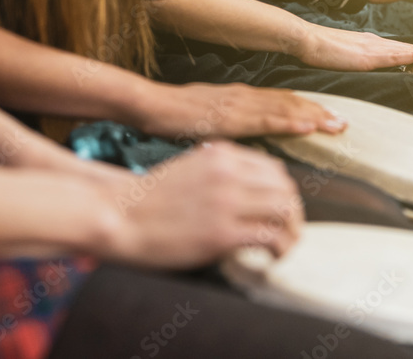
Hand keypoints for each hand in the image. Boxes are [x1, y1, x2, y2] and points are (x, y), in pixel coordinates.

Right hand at [107, 142, 303, 267]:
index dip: (282, 192)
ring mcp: (227, 202)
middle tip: (287, 232)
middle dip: (293, 212)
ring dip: (292, 232)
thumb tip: (246, 192)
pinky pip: (270, 237)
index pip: (273, 168)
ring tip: (283, 248)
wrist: (119, 215)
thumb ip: (218, 173)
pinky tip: (271, 258)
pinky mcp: (222, 233)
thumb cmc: (148, 198)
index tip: (279, 211)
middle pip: (285, 188)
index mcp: (221, 155)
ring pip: (285, 210)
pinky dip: (279, 249)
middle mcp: (229, 173)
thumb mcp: (188, 169)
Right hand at [135, 83, 347, 139]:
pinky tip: (306, 127)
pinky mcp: (229, 118)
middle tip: (343, 123)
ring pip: (283, 110)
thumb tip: (238, 139)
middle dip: (317, 113)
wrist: (149, 106)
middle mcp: (242, 96)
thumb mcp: (205, 119)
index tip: (326, 118)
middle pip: (288, 104)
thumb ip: (225, 126)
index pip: (279, 102)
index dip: (305, 110)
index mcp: (238, 97)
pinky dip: (288, 123)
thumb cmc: (170, 115)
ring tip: (335, 126)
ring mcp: (237, 106)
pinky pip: (264, 121)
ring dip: (312, 117)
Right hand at [289, 23, 412, 70]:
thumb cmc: (319, 48)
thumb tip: (363, 65)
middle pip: (411, 49)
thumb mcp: (343, 55)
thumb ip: (355, 59)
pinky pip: (398, 56)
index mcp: (371, 44)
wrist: (308, 39)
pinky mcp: (369, 56)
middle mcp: (377, 43)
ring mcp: (374, 48)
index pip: (401, 50)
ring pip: (410, 51)